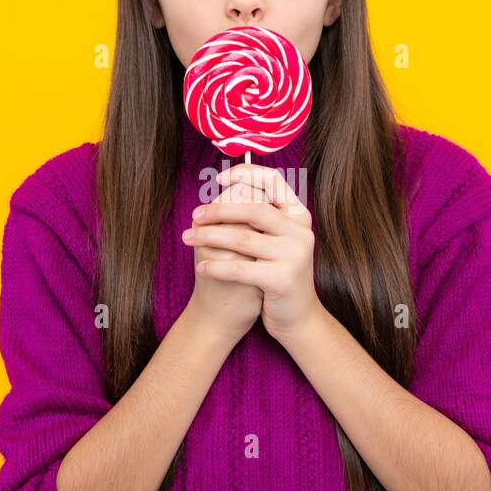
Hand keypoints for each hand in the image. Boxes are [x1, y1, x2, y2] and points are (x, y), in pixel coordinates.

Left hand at [182, 163, 323, 342]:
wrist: (297, 316)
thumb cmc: (277, 273)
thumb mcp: (275, 239)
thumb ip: (259, 216)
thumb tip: (226, 188)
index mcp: (299, 215)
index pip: (273, 181)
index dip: (246, 174)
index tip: (219, 180)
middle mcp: (301, 231)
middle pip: (253, 208)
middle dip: (218, 210)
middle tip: (195, 215)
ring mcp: (294, 255)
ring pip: (242, 238)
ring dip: (209, 237)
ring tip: (188, 238)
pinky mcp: (283, 279)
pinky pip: (240, 269)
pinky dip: (216, 267)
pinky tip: (200, 267)